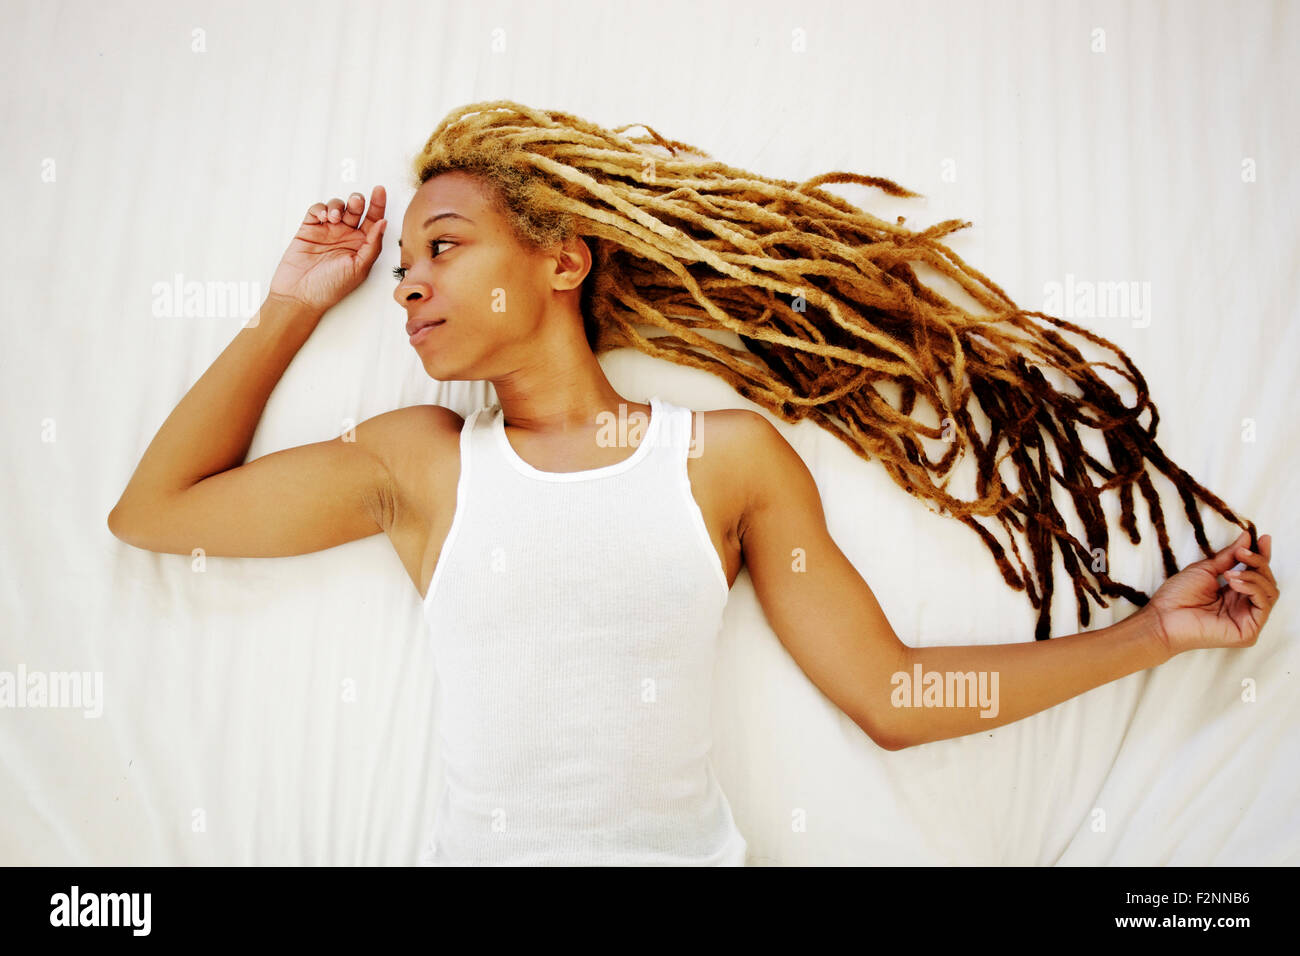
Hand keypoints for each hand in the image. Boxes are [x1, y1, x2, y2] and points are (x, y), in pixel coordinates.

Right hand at [268, 186, 387, 314]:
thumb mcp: (359, 268)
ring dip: (339, 205)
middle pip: (356, 209)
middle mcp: (346, 236)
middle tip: (356, 203)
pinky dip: (322, 208)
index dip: (378, 204)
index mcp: (362, 245)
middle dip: (358, 201)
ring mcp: (328, 231)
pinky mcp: (310, 229)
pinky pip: (318, 210)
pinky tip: (324, 218)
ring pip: (338, 206)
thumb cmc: (331, 287)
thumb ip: (372, 245)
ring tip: (335, 218)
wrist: (301, 294)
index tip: (379, 190)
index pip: (373, 220)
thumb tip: (383, 223)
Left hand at [1141, 531, 1277, 655]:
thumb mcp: (1206, 569)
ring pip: (1270, 592)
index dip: (1262, 556)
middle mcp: (1243, 607)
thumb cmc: (1177, 595)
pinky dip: (1253, 588)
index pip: (1257, 574)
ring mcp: (1247, 620)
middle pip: (1267, 581)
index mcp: (1233, 594)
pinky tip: (1234, 582)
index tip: (1263, 538)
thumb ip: (1229, 556)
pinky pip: (1264, 605)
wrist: (1162, 617)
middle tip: (1243, 553)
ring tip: (1230, 573)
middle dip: (1258, 562)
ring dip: (1254, 575)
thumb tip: (1247, 537)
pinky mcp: (1248, 632)